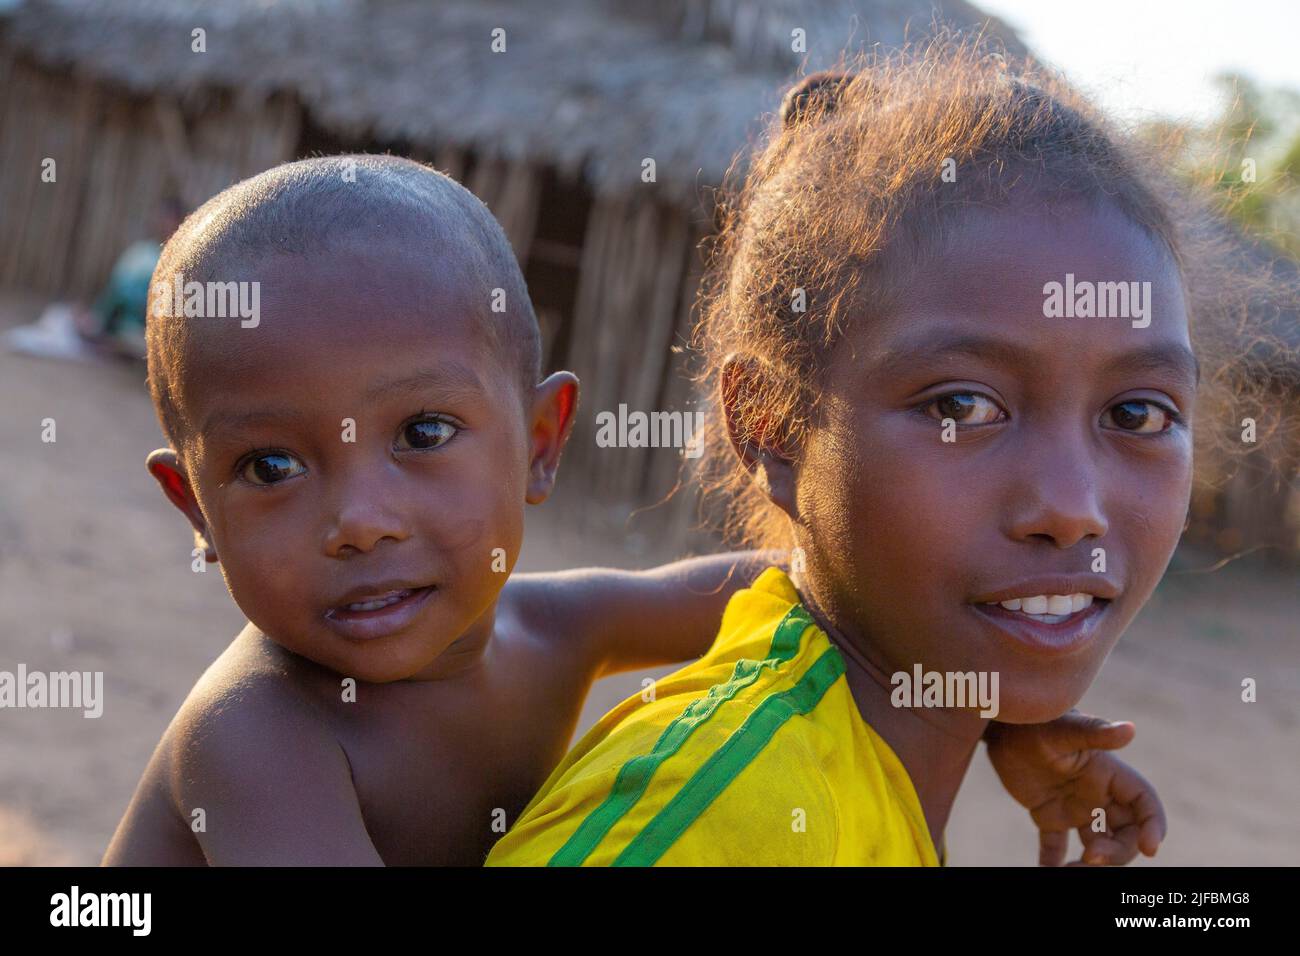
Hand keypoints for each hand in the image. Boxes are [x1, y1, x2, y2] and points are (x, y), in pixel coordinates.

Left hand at [984, 711, 1166, 865]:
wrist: (999, 726)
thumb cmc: (1035, 721)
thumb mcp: (1062, 728)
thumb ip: (1094, 732)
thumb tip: (1129, 729)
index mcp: (1109, 774)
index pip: (1144, 804)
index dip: (1153, 826)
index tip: (1150, 849)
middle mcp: (1098, 794)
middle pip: (1126, 833)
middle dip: (1117, 852)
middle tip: (1091, 858)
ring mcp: (1075, 807)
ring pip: (1097, 845)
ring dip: (1090, 863)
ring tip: (1068, 871)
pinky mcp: (1049, 815)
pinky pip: (1057, 845)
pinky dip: (1053, 862)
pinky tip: (1045, 872)